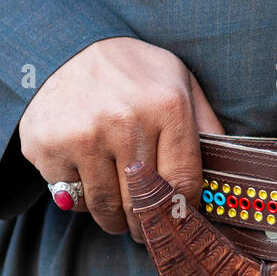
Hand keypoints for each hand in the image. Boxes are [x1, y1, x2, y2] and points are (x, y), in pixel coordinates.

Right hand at [18, 37, 222, 239]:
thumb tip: (229, 174)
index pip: (183, 184)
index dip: (181, 210)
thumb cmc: (133, 73)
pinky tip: (86, 179)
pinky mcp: (47, 146)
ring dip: (115, 220)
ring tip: (119, 215)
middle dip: (148, 225)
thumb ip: (206, 126)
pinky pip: (71, 197)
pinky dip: (79, 198)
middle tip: (146, 229)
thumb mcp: (180, 83)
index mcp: (167, 106)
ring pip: (106, 208)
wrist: (66, 47)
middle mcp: (125, 121)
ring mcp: (82, 135)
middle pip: (145, 204)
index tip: (177, 218)